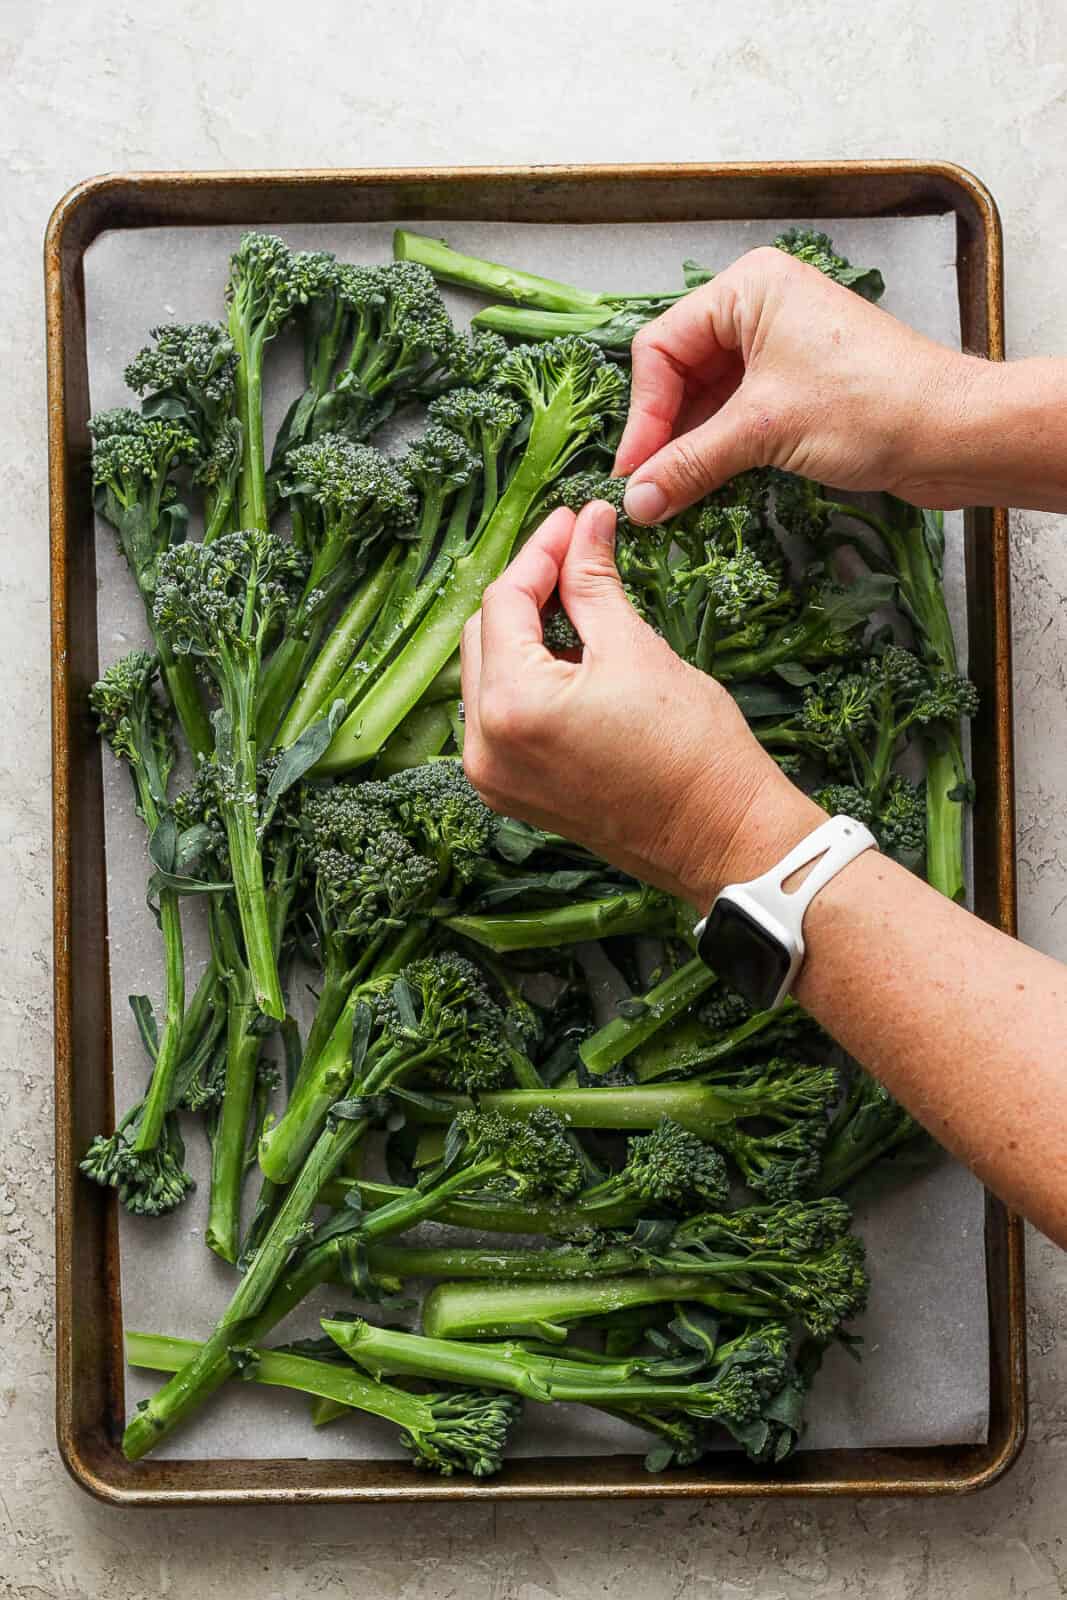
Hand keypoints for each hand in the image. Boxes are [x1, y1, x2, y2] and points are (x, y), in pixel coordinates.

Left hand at [460, 500, 822, 907]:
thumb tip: (587, 523)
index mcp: (510, 707)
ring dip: (523, 633)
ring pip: (487, 675)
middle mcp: (485, 747)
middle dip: (528, 589)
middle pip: (484, 636)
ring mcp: (494, 777)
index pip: (504, 602)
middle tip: (576, 551)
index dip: (541, 552)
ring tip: (577, 600)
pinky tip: (568, 655)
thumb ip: (594, 581)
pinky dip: (525, 678)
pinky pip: (500, 716)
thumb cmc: (692, 752)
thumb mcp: (636, 649)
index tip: (574, 520)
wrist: (722, 837)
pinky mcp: (513, 792)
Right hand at [614, 246, 977, 522]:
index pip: (662, 347)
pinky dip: (716, 453)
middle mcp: (761, 309)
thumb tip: (636, 500)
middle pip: (679, 374)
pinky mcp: (797, 389)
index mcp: (749, 288)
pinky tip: (701, 488)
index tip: (633, 471)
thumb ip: (690, 464)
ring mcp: (780, 350)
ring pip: (706, 401)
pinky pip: (736, 418)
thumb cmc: (873, 405)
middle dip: (662, 433)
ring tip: (668, 498)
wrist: (952, 433)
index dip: (643, 414)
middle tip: (645, 490)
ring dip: (687, 449)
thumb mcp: (764, 432)